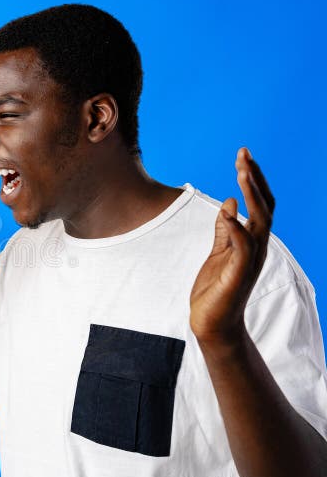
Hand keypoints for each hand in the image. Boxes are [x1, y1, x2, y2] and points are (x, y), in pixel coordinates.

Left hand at [190, 147, 275, 345]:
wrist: (212, 322)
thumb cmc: (216, 288)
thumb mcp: (219, 252)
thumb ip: (225, 230)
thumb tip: (230, 204)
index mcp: (253, 241)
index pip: (260, 203)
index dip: (253, 180)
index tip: (243, 157)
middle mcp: (257, 247)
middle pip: (264, 206)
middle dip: (254, 179)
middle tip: (243, 154)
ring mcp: (250, 260)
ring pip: (260, 222)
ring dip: (251, 196)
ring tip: (241, 173)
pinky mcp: (238, 274)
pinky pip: (243, 247)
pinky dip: (237, 228)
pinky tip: (228, 212)